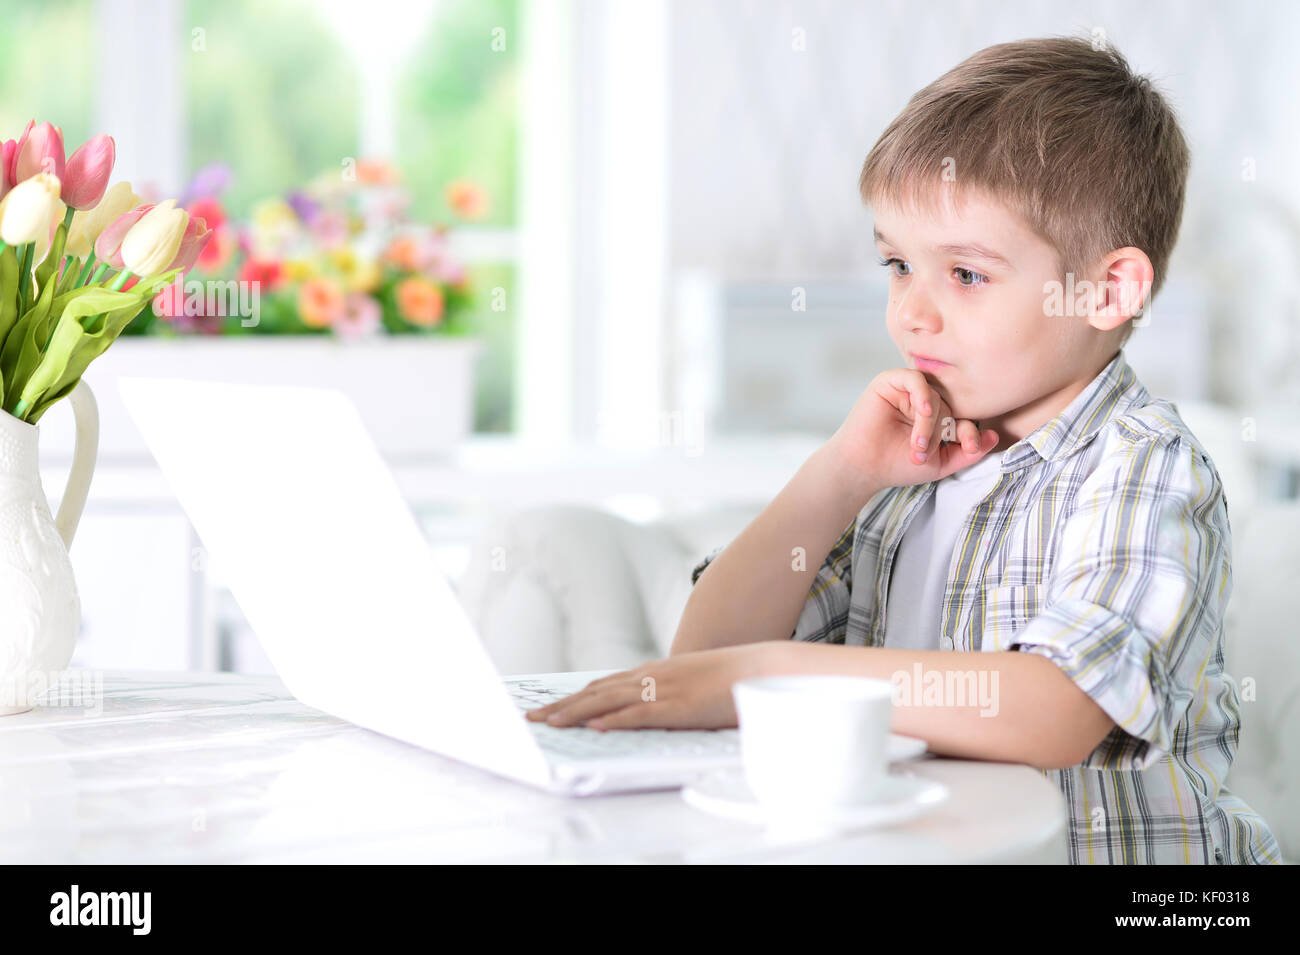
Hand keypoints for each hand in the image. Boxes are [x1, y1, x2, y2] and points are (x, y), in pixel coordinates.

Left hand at [523, 643, 786, 729]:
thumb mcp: (695, 681)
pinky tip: (596, 728)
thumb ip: (672, 692)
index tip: (553, 706)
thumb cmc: (734, 678)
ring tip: (549, 723)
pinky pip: (641, 714)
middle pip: (597, 692)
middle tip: (535, 717)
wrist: (764, 667)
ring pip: (609, 702)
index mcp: (657, 671)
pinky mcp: (680, 707)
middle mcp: (653, 677)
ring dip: (576, 713)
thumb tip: (657, 707)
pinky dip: (615, 721)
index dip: (576, 696)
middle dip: (563, 705)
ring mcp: (665, 690)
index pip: (605, 684)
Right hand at [824, 367, 999, 492]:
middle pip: (950, 405)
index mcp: (938, 418)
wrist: (862, 468)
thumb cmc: (896, 465)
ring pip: (934, 394)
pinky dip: (922, 395)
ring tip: (916, 445)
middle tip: (924, 454)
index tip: (968, 448)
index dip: (970, 431)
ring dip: (930, 422)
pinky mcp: (889, 381)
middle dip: (942, 432)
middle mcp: (924, 401)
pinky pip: (915, 379)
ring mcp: (907, 390)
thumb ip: (967, 453)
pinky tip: (922, 411)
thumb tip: (994, 437)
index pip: (964, 416)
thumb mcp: (940, 463)